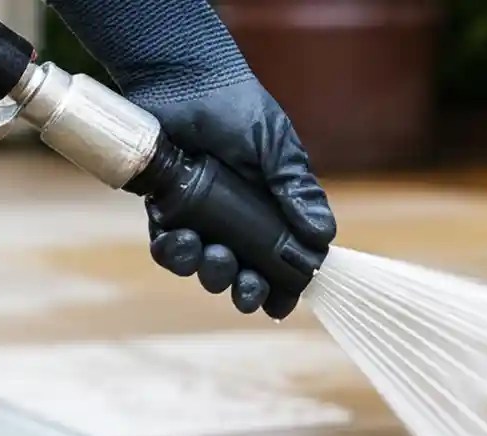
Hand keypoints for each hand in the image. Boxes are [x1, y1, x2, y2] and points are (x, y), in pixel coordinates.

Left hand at [140, 79, 335, 318]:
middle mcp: (235, 220)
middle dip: (245, 289)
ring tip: (215, 254)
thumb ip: (298, 191)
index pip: (279, 260)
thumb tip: (323, 236)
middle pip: (242, 273)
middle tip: (246, 288)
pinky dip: (174, 253)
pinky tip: (182, 239)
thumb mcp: (279, 150)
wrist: (184, 79)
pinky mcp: (163, 209)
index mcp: (270, 210)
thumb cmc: (238, 108)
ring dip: (211, 272)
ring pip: (204, 267)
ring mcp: (198, 217)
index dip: (281, 288)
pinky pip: (167, 247)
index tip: (279, 305)